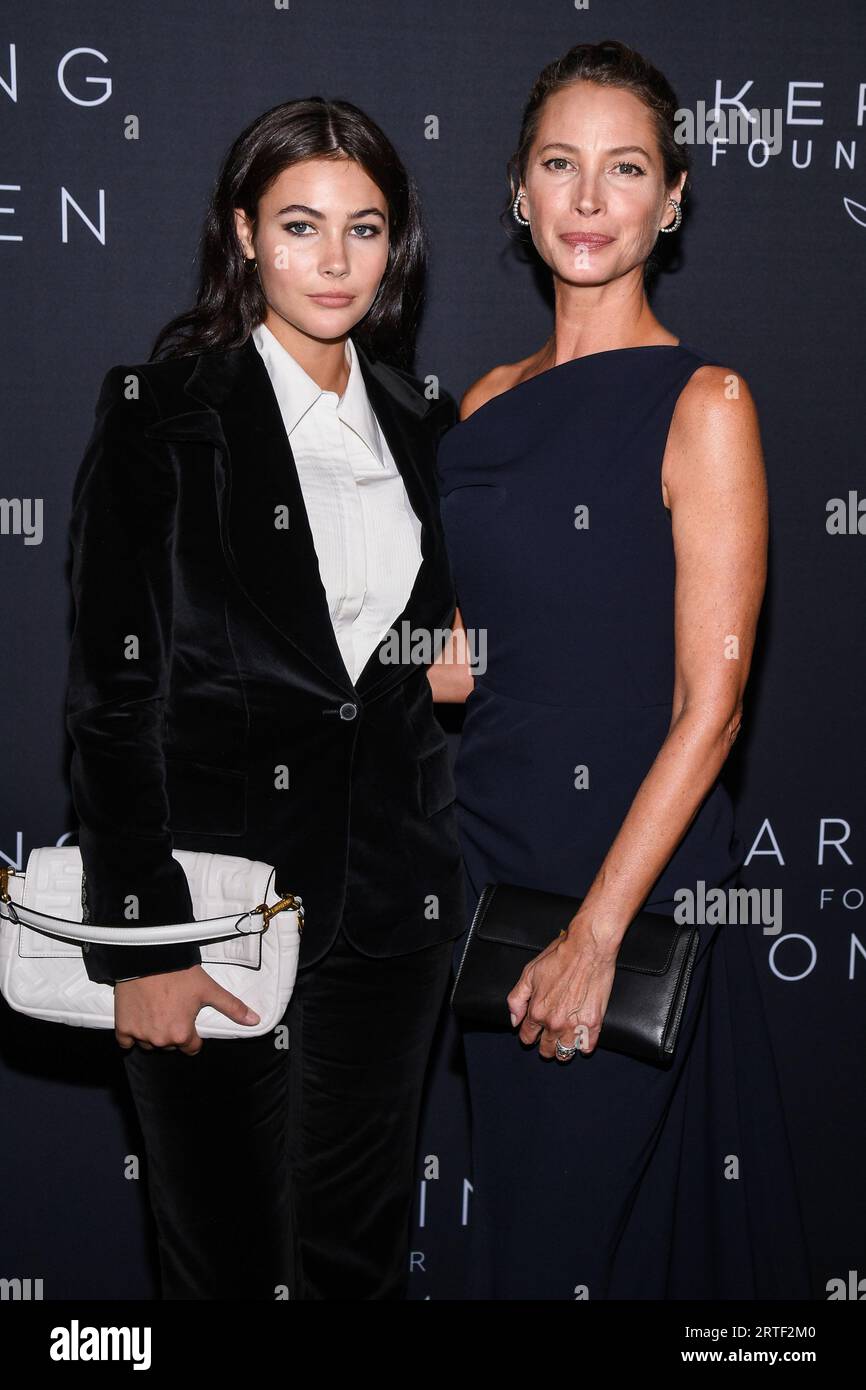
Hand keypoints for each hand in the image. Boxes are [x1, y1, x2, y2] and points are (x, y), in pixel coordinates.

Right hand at [114, 965, 260, 1054]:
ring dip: (153, 1033)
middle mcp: (160, 1040)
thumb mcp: (209, 989)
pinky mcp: (123, 1027)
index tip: (189, 1019)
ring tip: (157, 1010)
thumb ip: (232, 1008)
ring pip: (150, 1043)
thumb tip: (255, 1021)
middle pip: (170, 1045)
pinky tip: (139, 1018)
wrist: (148, 957)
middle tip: (173, 1010)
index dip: (193, 1035)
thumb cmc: (180, 973)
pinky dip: (132, 1034)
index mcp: (181, 1034)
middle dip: (173, 1032)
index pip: (191, 1047)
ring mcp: (140, 1034)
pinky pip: (127, 1041)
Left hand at [507, 915, 618, 1058]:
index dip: (529, 1035)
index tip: (533, 1032)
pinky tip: (582, 1037)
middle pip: (546, 1050)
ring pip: (565, 1053)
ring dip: (563, 1049)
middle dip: (545, 1045)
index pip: (527, 1037)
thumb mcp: (529, 973)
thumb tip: (514, 1020)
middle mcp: (554, 1022)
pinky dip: (584, 1045)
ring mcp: (575, 1026)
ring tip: (564, 1041)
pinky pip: (587, 1047)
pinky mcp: (593, 1024)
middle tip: (549, 1038)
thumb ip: (517, 999)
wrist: (588, 948)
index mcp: (537, 1011)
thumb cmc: (560, 957)